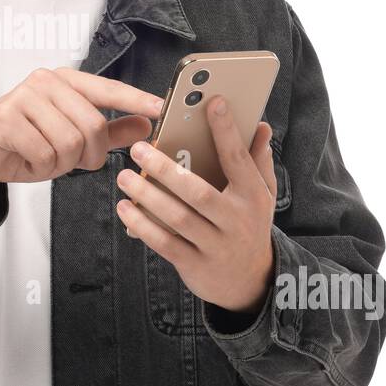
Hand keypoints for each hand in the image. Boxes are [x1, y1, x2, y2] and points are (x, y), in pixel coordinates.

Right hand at [0, 67, 164, 198]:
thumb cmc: (25, 143)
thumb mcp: (71, 138)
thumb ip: (109, 131)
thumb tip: (145, 125)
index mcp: (65, 80)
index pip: (108, 89)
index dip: (136, 99)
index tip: (161, 108)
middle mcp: (46, 81)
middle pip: (93, 125)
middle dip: (88, 155)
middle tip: (71, 161)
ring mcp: (25, 97)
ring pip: (70, 143)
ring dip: (61, 163)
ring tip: (43, 157)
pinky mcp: (8, 118)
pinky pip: (46, 155)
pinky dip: (41, 168)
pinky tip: (26, 160)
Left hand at [115, 97, 277, 316]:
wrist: (250, 283)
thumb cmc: (249, 225)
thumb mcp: (262, 195)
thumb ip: (259, 161)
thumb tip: (262, 125)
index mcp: (253, 196)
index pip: (238, 159)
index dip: (226, 130)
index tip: (211, 103)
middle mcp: (236, 220)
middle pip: (197, 192)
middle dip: (166, 169)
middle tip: (138, 149)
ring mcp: (216, 245)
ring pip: (177, 218)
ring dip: (147, 196)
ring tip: (124, 176)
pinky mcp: (195, 265)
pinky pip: (165, 243)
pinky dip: (142, 225)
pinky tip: (125, 208)